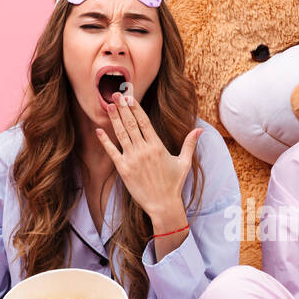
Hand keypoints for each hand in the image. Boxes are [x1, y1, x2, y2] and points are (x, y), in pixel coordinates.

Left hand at [94, 89, 200, 223]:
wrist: (163, 205)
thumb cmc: (174, 184)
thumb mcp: (184, 162)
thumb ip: (189, 144)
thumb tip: (200, 130)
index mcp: (157, 146)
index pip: (144, 122)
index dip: (135, 108)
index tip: (129, 97)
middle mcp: (144, 150)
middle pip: (131, 124)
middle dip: (122, 108)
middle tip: (115, 94)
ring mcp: (132, 159)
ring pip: (121, 134)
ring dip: (114, 119)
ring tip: (108, 105)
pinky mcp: (123, 170)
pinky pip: (111, 152)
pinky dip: (104, 141)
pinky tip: (98, 131)